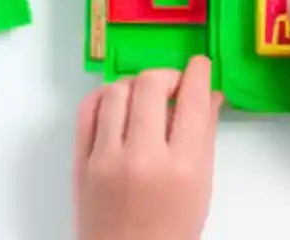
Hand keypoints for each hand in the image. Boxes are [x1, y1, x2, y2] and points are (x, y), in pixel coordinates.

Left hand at [74, 56, 222, 239]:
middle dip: (166, 76)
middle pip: (150, 84)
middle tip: (172, 86)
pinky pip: (86, 111)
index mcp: (183, 166)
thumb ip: (206, 136)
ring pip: (116, 91)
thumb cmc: (172, 230)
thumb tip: (209, 94)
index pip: (192, 99)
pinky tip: (116, 104)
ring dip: (134, 85)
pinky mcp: (80, 163)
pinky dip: (103, 98)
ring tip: (144, 98)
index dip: (197, 73)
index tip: (199, 66)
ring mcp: (106, 159)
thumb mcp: (201, 186)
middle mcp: (143, 157)